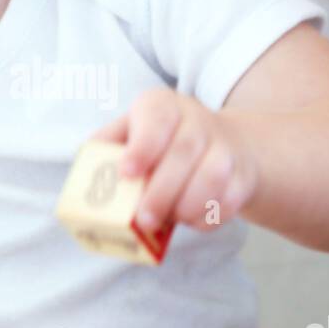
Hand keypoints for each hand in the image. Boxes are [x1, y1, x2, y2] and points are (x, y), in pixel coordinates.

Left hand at [95, 88, 258, 233]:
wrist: (225, 144)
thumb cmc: (163, 143)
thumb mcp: (132, 132)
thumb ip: (108, 147)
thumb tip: (85, 172)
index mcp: (163, 106)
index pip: (156, 118)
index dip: (143, 146)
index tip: (127, 172)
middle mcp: (196, 120)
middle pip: (183, 152)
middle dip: (161, 191)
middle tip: (144, 218)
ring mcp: (225, 146)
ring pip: (213, 176)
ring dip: (188, 205)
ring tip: (170, 220)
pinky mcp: (243, 174)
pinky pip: (230, 199)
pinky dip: (209, 216)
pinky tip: (192, 220)